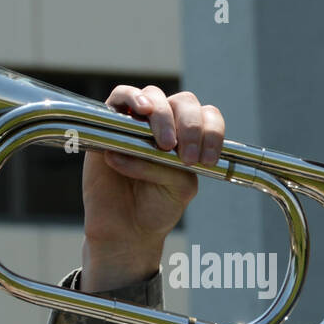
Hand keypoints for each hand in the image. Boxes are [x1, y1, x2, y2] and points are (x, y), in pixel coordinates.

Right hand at [80, 85, 224, 291]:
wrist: (125, 228)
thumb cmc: (156, 205)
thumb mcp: (178, 188)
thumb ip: (170, 166)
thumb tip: (142, 148)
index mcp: (191, 137)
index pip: (208, 118)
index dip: (212, 133)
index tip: (207, 160)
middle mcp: (166, 124)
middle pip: (184, 103)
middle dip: (191, 127)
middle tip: (186, 158)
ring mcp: (138, 121)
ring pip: (154, 96)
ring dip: (163, 116)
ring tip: (165, 144)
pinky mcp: (111, 121)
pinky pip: (121, 96)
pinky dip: (132, 98)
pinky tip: (142, 110)